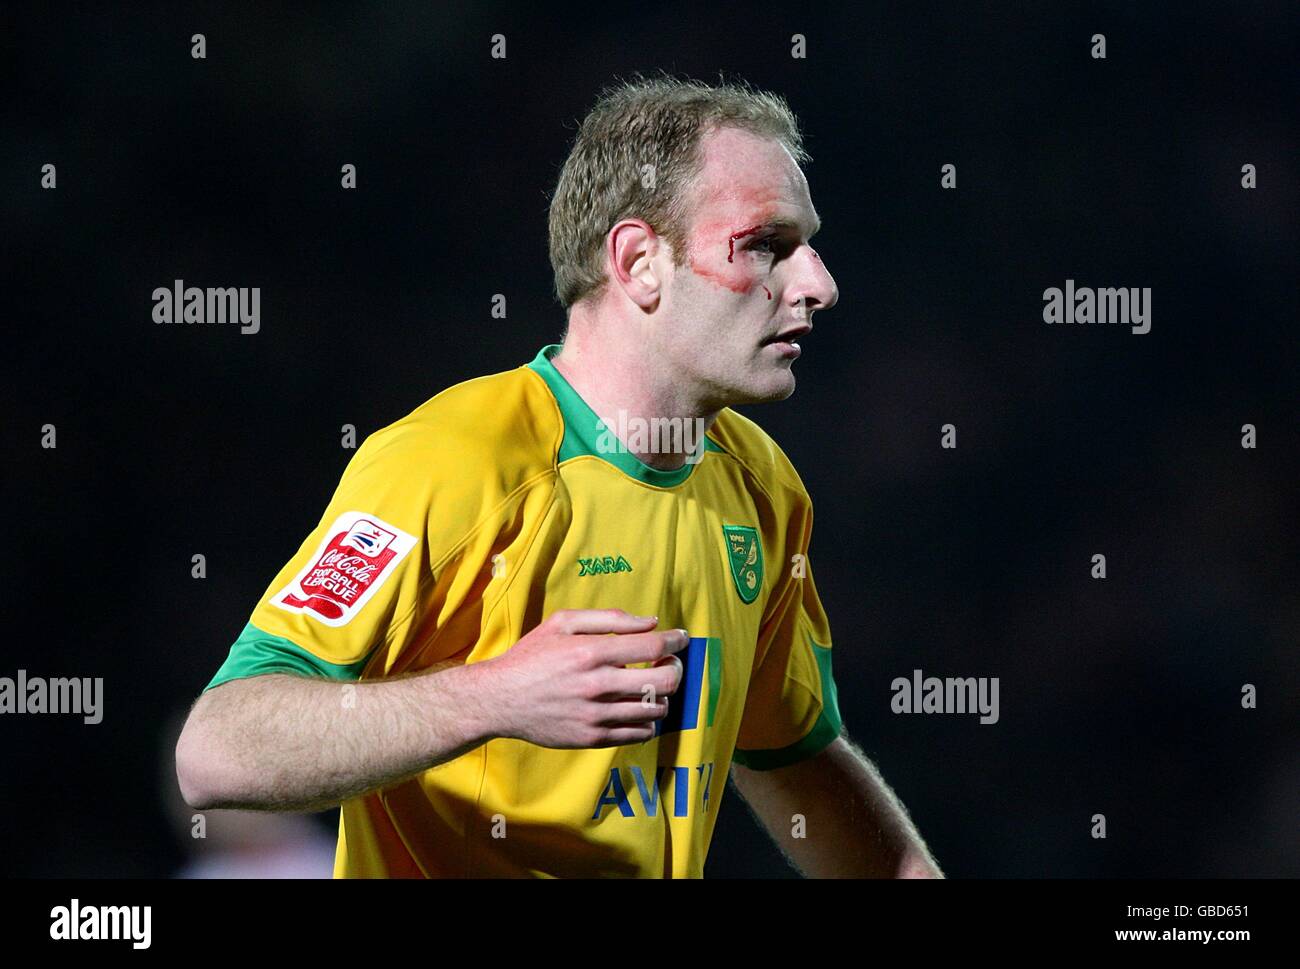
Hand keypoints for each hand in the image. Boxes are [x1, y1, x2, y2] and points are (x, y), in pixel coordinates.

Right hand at [483, 609, 686, 748]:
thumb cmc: (531, 656)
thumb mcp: (562, 623)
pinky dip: (649, 721)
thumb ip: (609, 619)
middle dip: (676, 669)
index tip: (682, 638)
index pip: (652, 647)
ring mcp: (596, 716)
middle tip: (669, 663)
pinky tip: (639, 709)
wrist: (500, 699)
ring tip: (653, 686)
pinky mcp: (592, 738)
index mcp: (591, 652)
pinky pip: (639, 733)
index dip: (676, 641)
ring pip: (656, 709)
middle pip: (664, 681)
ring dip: (664, 696)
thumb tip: (650, 622)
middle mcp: (597, 685)